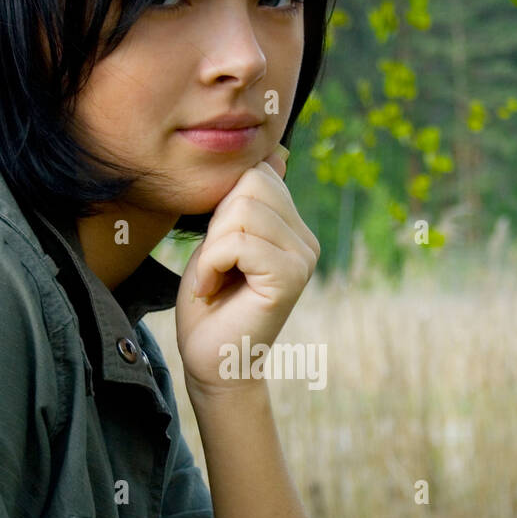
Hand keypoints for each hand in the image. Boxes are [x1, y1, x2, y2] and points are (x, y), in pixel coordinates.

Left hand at [175, 146, 320, 397]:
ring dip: (212, 248)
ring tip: (214, 279)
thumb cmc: (210, 305)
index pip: (257, 173)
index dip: (222, 206)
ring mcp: (303, 258)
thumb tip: (275, 155)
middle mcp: (305, 240)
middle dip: (218, 223)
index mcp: (292, 228)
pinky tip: (212, 289)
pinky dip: (212, 264)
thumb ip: (241, 202)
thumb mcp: (220, 240)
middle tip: (214, 265)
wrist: (212, 362)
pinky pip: (239, 243)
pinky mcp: (290, 278)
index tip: (217, 251)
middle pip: (251, 184)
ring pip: (243, 212)